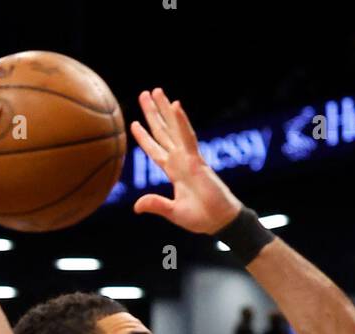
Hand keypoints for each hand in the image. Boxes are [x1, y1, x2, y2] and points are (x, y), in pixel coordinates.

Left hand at [131, 87, 241, 231]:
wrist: (220, 221)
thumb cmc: (201, 218)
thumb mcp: (173, 212)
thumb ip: (156, 205)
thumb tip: (136, 207)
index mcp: (174, 172)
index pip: (155, 150)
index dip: (144, 138)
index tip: (134, 123)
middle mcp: (180, 161)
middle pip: (163, 132)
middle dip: (153, 114)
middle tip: (145, 94)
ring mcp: (189, 158)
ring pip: (174, 128)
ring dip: (165, 109)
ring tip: (156, 91)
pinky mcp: (198, 160)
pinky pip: (188, 137)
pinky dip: (181, 121)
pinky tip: (175, 105)